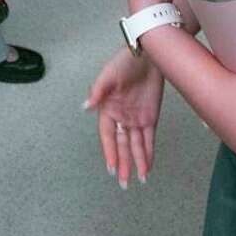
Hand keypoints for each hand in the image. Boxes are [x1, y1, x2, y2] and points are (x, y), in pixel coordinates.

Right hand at [85, 48, 165, 187]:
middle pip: (122, 145)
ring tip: (139, 179)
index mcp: (108, 109)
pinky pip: (149, 138)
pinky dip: (148, 151)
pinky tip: (148, 165)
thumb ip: (98, 92)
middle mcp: (121, 117)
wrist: (147, 53)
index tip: (111, 167)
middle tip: (123, 182)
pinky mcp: (149, 117)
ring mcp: (136, 118)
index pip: (108, 136)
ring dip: (137, 162)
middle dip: (123, 164)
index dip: (109, 152)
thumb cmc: (124, 62)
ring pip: (136, 145)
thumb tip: (85, 106)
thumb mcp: (109, 75)